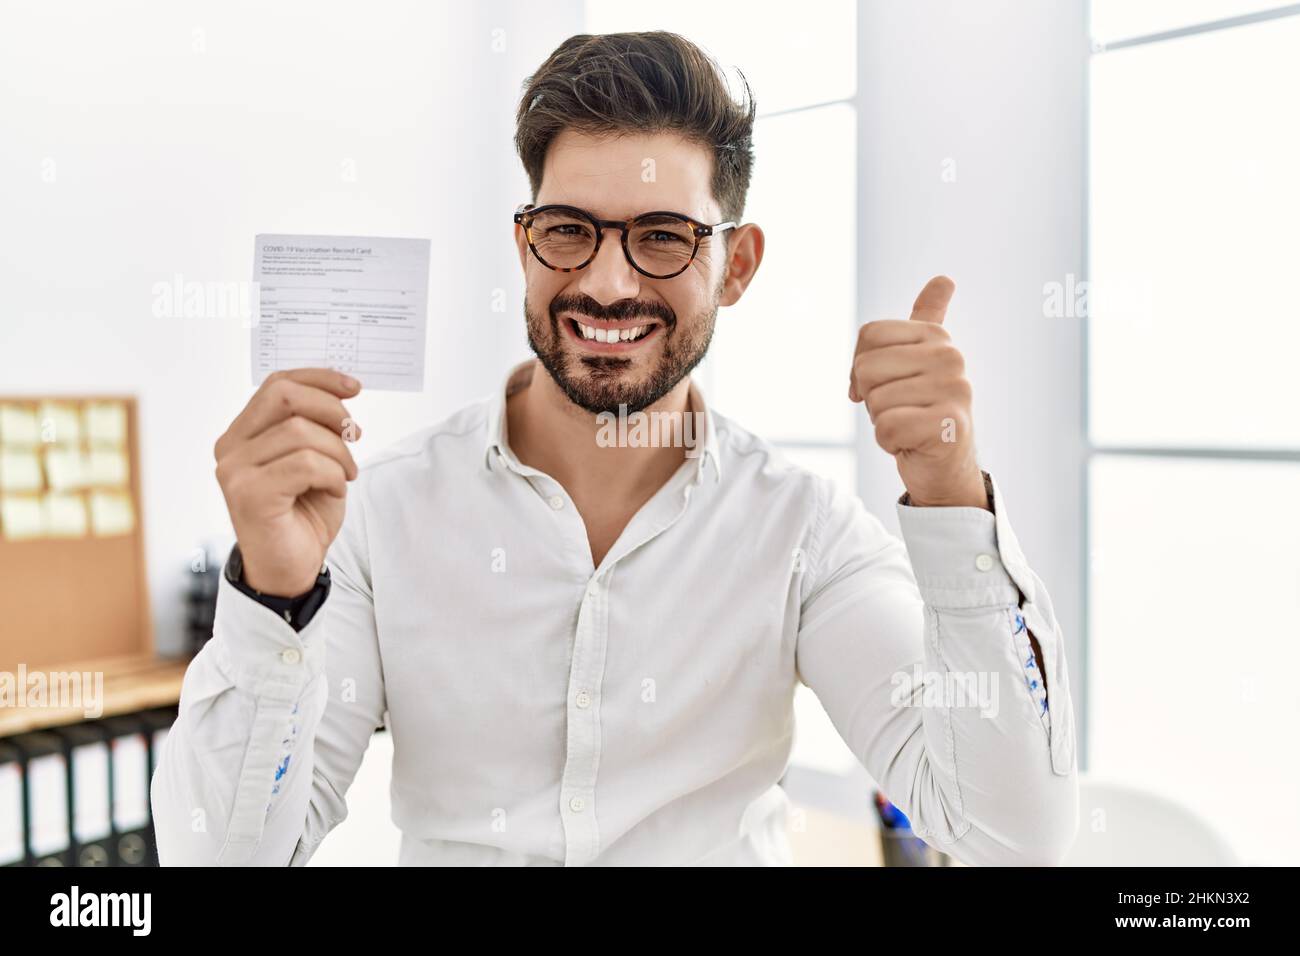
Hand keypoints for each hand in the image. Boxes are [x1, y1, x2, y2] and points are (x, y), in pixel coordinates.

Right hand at [214, 369, 362, 595]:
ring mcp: (235, 471)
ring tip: (346, 474)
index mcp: (243, 434)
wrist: (291, 569)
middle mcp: (231, 448)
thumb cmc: (303, 515)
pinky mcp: (249, 494)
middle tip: (355, 434)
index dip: (318, 378)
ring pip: (301, 432)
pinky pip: (305, 464)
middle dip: (331, 409)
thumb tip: (341, 392)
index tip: (354, 387)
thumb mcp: (316, 460)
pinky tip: (335, 489)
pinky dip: (332, 473)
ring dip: (338, 452)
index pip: (276, 384)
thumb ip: (316, 426)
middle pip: (284, 396)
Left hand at [849, 276, 987, 508]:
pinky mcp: (949, 425)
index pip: (869, 334)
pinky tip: (912, 444)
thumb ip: (926, 321)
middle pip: (866, 367)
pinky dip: (889, 443)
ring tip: (909, 426)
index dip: (860, 367)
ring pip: (876, 401)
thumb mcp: (916, 362)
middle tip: (899, 410)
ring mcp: (955, 390)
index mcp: (937, 337)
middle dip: (871, 397)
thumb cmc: (920, 411)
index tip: (883, 385)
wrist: (944, 466)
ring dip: (882, 422)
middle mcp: (951, 357)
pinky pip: (887, 428)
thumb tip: (944, 279)